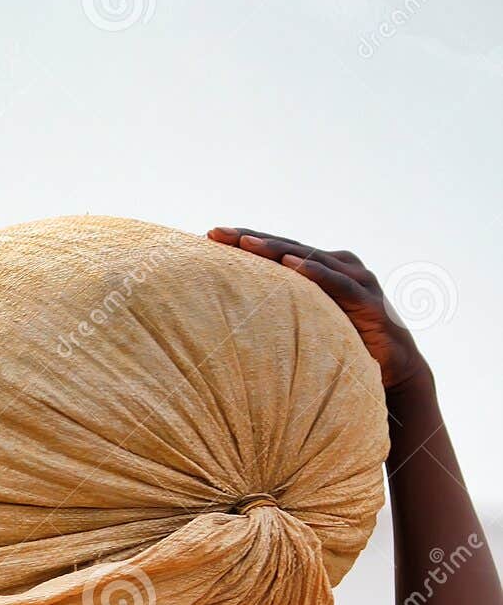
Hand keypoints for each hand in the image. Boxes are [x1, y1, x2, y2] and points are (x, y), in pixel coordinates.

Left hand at [207, 226, 430, 393]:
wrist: (394, 372)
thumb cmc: (345, 348)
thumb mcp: (307, 327)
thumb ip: (282, 315)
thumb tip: (236, 320)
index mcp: (321, 269)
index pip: (278, 251)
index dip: (245, 242)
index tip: (209, 236)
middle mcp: (339, 266)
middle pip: (288, 247)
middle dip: (250, 239)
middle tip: (215, 233)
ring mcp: (356, 279)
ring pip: (310, 259)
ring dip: (276, 250)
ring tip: (245, 244)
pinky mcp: (369, 301)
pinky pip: (339, 285)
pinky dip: (315, 273)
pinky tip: (292, 265)